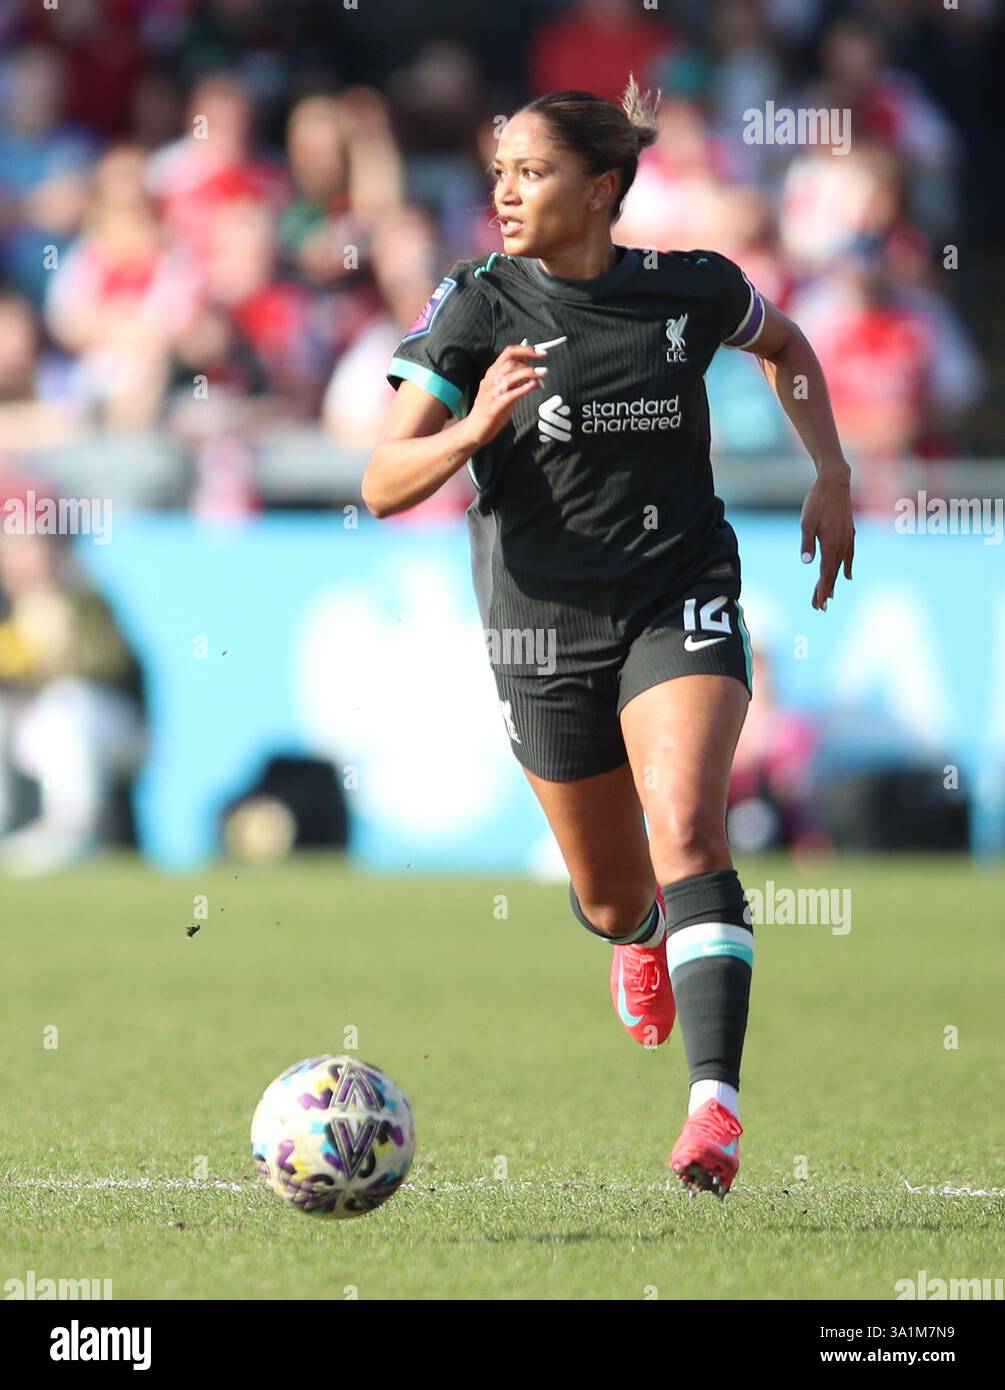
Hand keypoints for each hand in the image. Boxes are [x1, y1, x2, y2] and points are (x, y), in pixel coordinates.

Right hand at [466, 343, 547, 448]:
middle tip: (543, 368)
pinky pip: (511, 394)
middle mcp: (491, 380)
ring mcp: (491, 393)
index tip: (540, 352)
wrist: (474, 429)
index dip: (525, 349)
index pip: (508, 353)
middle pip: (510, 362)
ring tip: (543, 374)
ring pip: (511, 375)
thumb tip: (526, 359)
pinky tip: (535, 386)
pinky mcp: (495, 406)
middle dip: (530, 362)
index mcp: (492, 373)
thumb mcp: (502, 387)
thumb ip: (513, 374)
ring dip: (529, 373)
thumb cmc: (490, 408)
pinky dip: (525, 388)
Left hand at [800, 467, 854, 609]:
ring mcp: (847, 540)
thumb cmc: (817, 502)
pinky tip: (847, 576)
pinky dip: (846, 568)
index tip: (818, 605)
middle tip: (819, 608)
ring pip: (840, 567)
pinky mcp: (849, 534)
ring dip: (834, 582)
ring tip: (829, 597)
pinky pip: (849, 556)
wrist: (835, 483)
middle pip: (833, 574)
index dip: (821, 590)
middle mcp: (842, 545)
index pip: (825, 574)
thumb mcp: (807, 522)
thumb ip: (807, 543)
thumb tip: (807, 562)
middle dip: (826, 591)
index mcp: (831, 545)